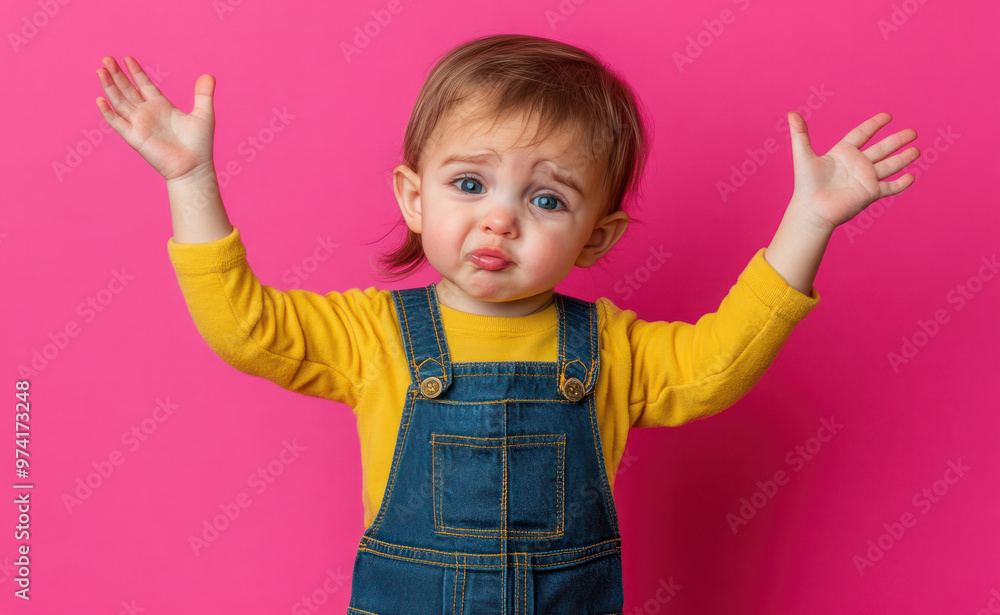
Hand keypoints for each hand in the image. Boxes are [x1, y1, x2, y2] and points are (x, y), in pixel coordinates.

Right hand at [95, 56, 216, 181]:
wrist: (194, 167)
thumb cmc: (199, 144)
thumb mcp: (204, 114)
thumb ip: (203, 94)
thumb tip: (209, 75)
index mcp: (161, 106)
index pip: (144, 85)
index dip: (135, 72)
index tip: (127, 58)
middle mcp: (147, 113)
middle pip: (127, 90)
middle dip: (117, 74)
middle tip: (107, 58)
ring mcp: (139, 124)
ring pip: (119, 101)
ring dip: (109, 87)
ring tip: (100, 70)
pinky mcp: (134, 137)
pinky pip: (117, 123)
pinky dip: (108, 112)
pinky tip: (100, 99)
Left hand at [786, 111, 919, 232]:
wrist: (811, 210)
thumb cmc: (805, 185)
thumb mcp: (803, 156)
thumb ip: (800, 135)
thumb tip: (791, 114)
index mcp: (843, 153)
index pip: (862, 134)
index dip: (874, 124)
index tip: (887, 116)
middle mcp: (857, 164)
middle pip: (882, 148)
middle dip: (897, 140)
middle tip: (913, 132)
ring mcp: (865, 179)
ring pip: (889, 166)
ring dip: (904, 158)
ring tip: (916, 150)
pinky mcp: (870, 193)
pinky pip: (889, 187)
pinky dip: (901, 184)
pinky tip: (911, 177)